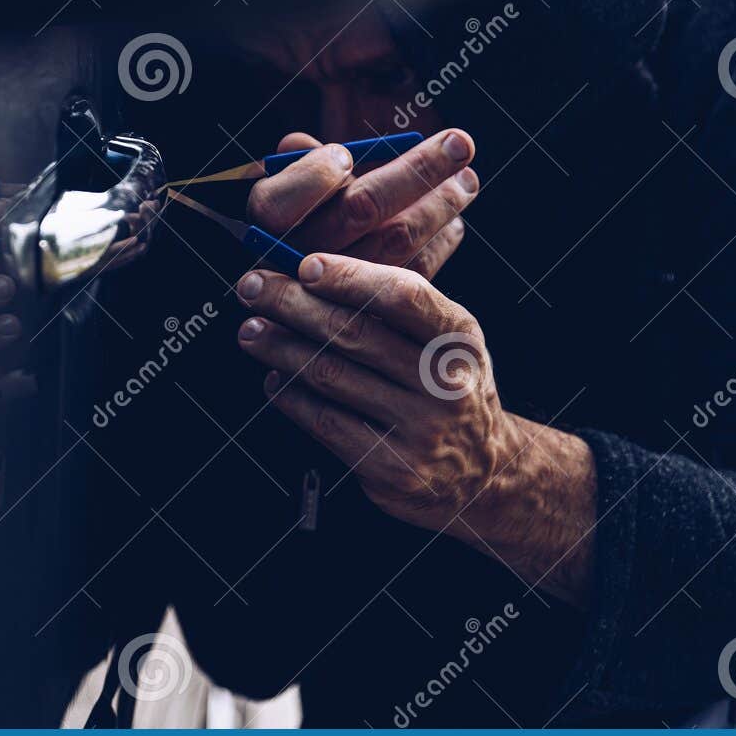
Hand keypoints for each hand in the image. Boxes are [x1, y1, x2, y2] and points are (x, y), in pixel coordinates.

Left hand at [234, 253, 595, 606]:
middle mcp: (446, 383)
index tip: (303, 264)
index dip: (348, 276)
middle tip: (253, 288)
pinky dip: (289, 396)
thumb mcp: (446, 339)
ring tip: (251, 331)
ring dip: (280, 348)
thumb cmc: (448, 386)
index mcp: (460, 338)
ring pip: (331, 376)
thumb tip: (310, 269)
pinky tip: (272, 377)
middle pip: (354, 333)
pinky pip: (324, 422)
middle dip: (292, 305)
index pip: (402, 296)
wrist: (484, 472)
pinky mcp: (391, 468)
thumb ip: (394, 305)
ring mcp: (419, 429)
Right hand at [245, 129, 478, 279]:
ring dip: (440, 205)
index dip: (317, 173)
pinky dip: (439, 243)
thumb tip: (296, 145)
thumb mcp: (279, 193)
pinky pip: (412, 271)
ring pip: (395, 241)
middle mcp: (296, 260)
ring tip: (466, 179)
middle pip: (360, 210)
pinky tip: (454, 222)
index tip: (345, 155)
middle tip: (461, 142)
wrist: (292, 298)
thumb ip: (295, 168)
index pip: (286, 197)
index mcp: (266, 226)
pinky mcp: (372, 309)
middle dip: (416, 170)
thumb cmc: (289, 227)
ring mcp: (337, 290)